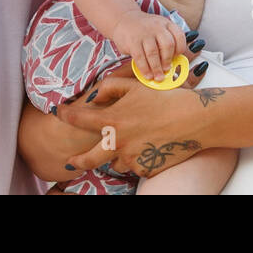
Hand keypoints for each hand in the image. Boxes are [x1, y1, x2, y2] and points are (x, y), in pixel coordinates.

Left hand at [57, 75, 217, 177]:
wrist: (194, 119)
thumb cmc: (166, 98)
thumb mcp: (136, 84)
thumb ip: (110, 87)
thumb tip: (94, 96)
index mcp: (113, 120)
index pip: (80, 119)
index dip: (66, 115)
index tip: (59, 113)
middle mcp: (118, 143)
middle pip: (89, 158)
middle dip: (77, 160)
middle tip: (71, 161)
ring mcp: (132, 158)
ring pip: (116, 161)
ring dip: (118, 154)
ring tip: (135, 141)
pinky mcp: (145, 168)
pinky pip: (136, 164)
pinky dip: (139, 156)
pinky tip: (152, 143)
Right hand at [111, 11, 187, 80]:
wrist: (123, 19)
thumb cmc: (143, 28)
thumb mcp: (158, 29)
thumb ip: (165, 42)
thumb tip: (172, 63)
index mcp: (166, 24)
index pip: (179, 36)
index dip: (180, 50)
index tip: (177, 58)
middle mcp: (156, 27)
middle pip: (168, 45)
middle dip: (168, 61)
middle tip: (167, 69)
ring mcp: (144, 34)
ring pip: (153, 53)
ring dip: (157, 68)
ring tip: (158, 76)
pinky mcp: (132, 41)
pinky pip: (140, 58)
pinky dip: (145, 69)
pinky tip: (147, 75)